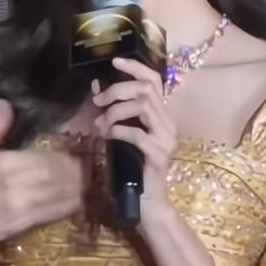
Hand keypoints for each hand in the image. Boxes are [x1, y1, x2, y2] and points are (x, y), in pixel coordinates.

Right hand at [0, 99, 85, 252]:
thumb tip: (1, 101)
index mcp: (7, 164)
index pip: (48, 157)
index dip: (68, 154)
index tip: (81, 146)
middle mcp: (20, 185)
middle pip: (61, 175)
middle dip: (79, 168)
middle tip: (91, 159)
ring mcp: (26, 206)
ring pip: (63, 193)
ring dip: (80, 185)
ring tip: (90, 175)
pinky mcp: (28, 223)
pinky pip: (56, 212)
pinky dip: (71, 203)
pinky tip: (80, 196)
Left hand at [91, 57, 177, 217]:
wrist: (147, 204)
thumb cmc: (132, 169)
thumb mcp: (121, 134)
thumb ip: (113, 111)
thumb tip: (98, 86)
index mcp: (161, 115)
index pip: (154, 80)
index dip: (135, 67)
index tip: (115, 60)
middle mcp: (168, 122)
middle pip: (145, 89)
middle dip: (117, 90)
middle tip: (98, 103)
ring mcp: (166, 138)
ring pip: (142, 106)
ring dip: (115, 111)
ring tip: (100, 125)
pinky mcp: (159, 154)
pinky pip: (137, 133)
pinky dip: (117, 130)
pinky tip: (106, 136)